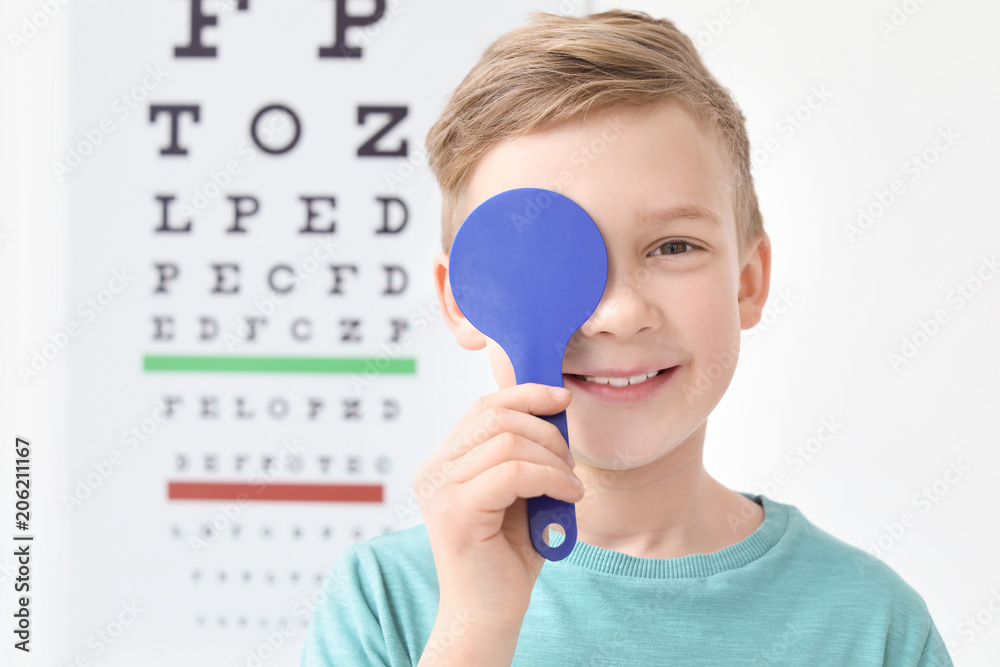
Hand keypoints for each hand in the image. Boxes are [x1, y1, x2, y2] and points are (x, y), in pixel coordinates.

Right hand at [413, 383, 582, 625]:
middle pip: (495, 416)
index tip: (562, 399)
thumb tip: (554, 408)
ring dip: (553, 459)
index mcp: (443, 462)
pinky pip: (514, 472)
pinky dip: (551, 479)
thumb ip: (524, 454)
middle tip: (569, 462)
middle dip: (545, 430)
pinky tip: (568, 497)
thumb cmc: (507, 557)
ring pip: (508, 442)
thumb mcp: (519, 493)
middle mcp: (433, 471)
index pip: (483, 407)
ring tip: (570, 485)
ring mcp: (439, 489)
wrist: (487, 614)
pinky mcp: (455, 511)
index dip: (525, 395)